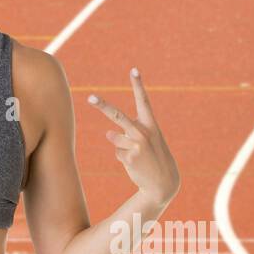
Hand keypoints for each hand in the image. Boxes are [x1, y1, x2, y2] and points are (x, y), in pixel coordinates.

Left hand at [88, 68, 179, 207]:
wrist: (163, 183)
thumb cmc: (153, 158)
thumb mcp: (146, 142)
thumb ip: (127, 133)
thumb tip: (107, 133)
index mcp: (150, 125)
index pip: (143, 101)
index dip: (138, 85)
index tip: (134, 70)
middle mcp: (143, 132)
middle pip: (117, 116)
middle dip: (102, 106)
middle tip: (90, 97)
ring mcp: (136, 144)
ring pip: (114, 138)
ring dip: (120, 146)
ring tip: (136, 155)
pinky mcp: (129, 157)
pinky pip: (117, 152)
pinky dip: (123, 158)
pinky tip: (135, 164)